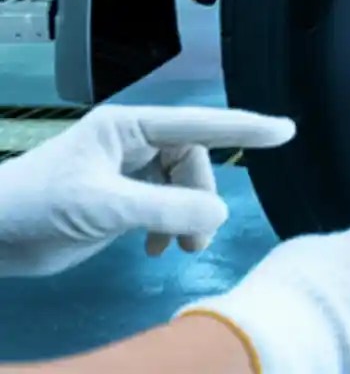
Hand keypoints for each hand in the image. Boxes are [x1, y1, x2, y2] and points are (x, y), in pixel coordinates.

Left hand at [0, 104, 295, 277]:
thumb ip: (165, 208)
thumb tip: (218, 214)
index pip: (199, 124)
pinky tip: (156, 249)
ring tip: (179, 250)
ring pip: (183, 188)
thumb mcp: (105, 206)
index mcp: (127, 127)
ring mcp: (126, 172)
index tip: (285, 131)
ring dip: (187, 219)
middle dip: (201, 198)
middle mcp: (132, 143)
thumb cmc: (38, 206)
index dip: (245, 127)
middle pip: (194, 162)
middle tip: (197, 238)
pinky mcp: (120, 200)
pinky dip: (169, 228)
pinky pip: (166, 206)